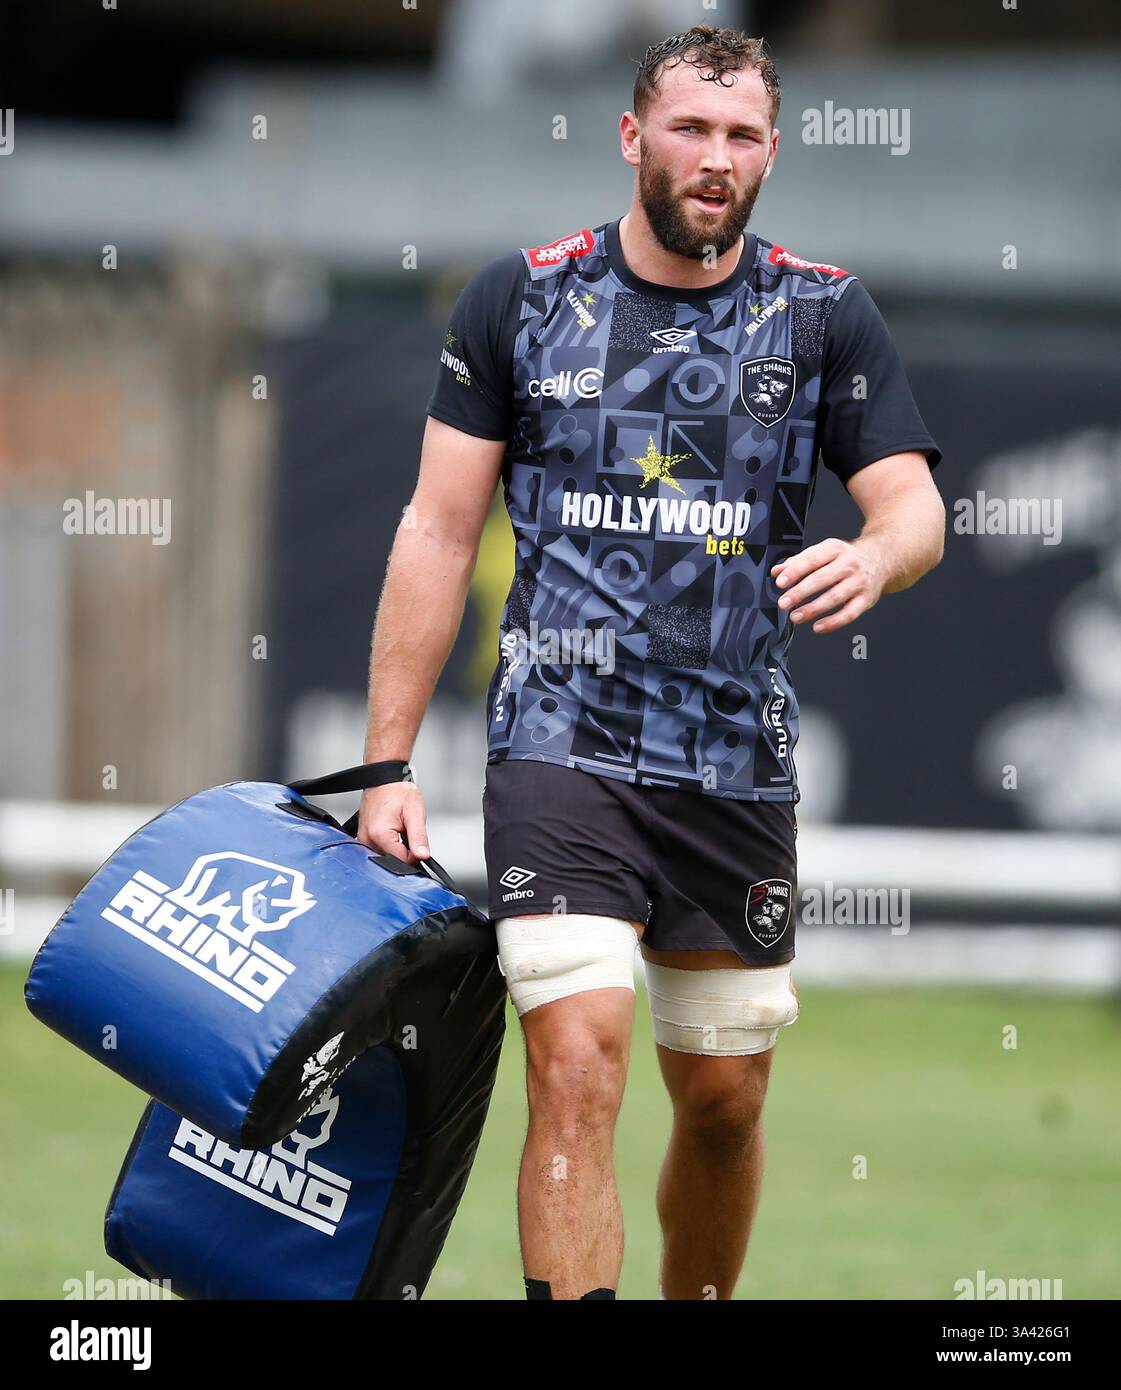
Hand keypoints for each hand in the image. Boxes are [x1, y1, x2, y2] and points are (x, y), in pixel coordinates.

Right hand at [355, 781, 430, 863]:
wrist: (384, 779)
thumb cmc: (398, 791)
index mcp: (379, 834)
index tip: (416, 839)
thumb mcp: (415, 813)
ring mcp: (363, 838)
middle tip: (405, 828)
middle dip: (404, 848)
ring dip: (396, 845)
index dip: (414, 853)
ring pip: (386, 855)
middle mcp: (367, 838)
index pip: (402, 860)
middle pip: (392, 858)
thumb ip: (419, 837)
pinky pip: (379, 848)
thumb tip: (423, 856)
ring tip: (397, 826)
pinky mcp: (363, 837)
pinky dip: (388, 843)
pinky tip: (391, 829)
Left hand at [770, 537, 886, 633]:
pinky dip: (833, 622)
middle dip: (800, 592)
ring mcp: (859, 582)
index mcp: (835, 549)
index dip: (795, 571)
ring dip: (813, 609)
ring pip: (835, 597)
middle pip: (822, 579)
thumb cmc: (846, 558)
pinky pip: (850, 613)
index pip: (812, 559)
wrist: (881, 559)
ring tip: (796, 616)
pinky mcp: (867, 599)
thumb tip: (777, 571)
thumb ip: (799, 562)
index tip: (780, 582)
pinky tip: (817, 627)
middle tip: (784, 602)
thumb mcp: (824, 552)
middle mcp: (849, 564)